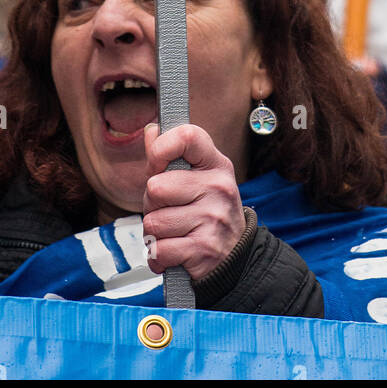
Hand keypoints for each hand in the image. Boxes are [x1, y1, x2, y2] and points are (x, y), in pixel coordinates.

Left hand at [142, 123, 245, 282]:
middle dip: (152, 204)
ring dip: (155, 234)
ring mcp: (214, 218)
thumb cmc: (206, 211)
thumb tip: (151, 130)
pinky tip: (174, 253)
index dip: (160, 149)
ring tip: (175, 232)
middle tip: (169, 210)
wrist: (235, 257)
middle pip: (155, 187)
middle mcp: (219, 187)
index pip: (187, 136)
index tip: (156, 166)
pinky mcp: (205, 249)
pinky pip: (159, 249)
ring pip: (153, 222)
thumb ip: (170, 155)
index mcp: (215, 164)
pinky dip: (159, 256)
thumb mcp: (197, 178)